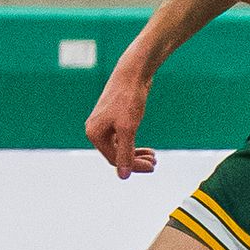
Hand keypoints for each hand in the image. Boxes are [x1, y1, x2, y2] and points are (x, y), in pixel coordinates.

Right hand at [86, 61, 157, 179]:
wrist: (132, 73)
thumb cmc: (128, 99)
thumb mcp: (128, 129)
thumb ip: (125, 154)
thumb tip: (123, 176)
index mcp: (94, 133)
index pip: (114, 160)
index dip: (134, 166)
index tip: (152, 166)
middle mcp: (96, 130)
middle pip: (117, 155)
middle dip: (136, 160)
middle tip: (155, 163)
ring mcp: (105, 124)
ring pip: (120, 147)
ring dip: (136, 154)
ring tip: (153, 157)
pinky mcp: (114, 118)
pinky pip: (123, 138)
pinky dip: (134, 144)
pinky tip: (146, 148)